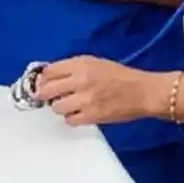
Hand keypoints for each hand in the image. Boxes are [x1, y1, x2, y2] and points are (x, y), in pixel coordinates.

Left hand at [34, 56, 170, 126]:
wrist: (142, 92)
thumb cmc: (120, 76)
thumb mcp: (94, 62)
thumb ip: (72, 68)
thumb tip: (50, 76)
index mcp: (81, 64)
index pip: (49, 71)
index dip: (42, 79)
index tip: (41, 83)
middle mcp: (80, 80)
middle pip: (47, 90)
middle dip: (44, 94)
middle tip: (47, 97)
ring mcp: (86, 99)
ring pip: (56, 107)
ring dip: (59, 107)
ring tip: (68, 104)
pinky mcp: (92, 116)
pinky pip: (70, 120)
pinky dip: (71, 118)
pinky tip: (78, 113)